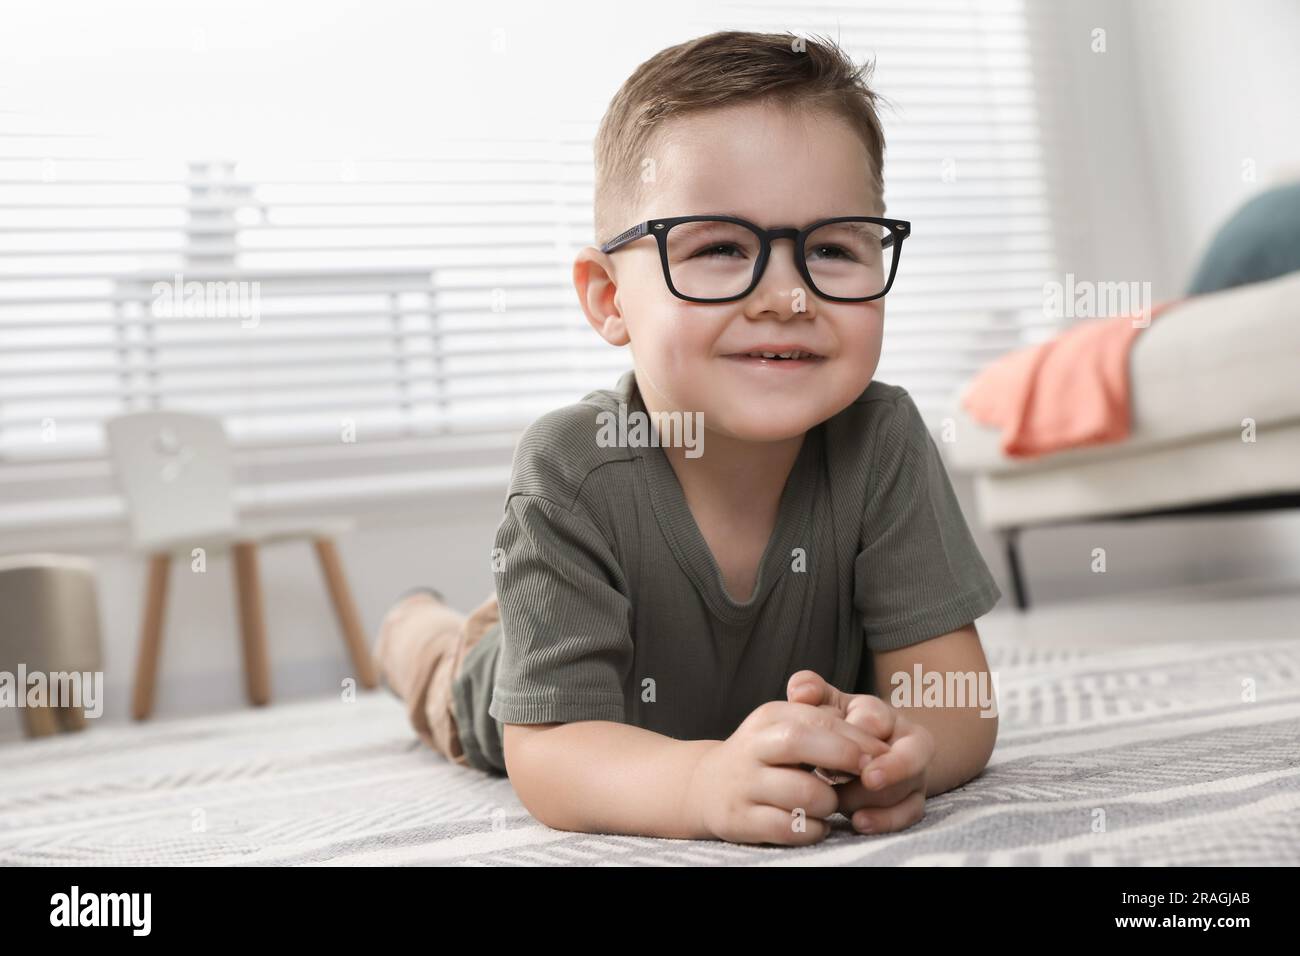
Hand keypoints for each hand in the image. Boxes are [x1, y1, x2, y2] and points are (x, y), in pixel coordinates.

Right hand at [684, 699, 886, 845]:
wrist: (706, 785)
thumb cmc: (764, 755)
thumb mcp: (785, 726)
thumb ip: (823, 723)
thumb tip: (872, 734)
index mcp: (769, 717)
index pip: (817, 718)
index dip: (855, 736)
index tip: (882, 752)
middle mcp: (752, 746)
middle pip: (800, 742)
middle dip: (844, 758)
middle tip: (869, 775)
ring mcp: (743, 784)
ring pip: (802, 792)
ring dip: (829, 802)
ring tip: (831, 804)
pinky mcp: (739, 820)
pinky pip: (789, 828)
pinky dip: (812, 829)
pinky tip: (815, 824)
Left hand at [787, 670, 934, 834]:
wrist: (846, 755)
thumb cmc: (833, 725)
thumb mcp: (823, 705)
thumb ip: (812, 692)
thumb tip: (799, 691)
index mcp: (880, 714)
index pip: (875, 720)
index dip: (854, 734)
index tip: (834, 746)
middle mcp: (903, 741)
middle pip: (902, 755)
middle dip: (874, 769)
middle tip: (841, 778)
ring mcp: (912, 772)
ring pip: (905, 786)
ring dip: (869, 796)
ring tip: (836, 802)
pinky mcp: (913, 799)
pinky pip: (911, 811)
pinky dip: (885, 819)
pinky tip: (859, 822)